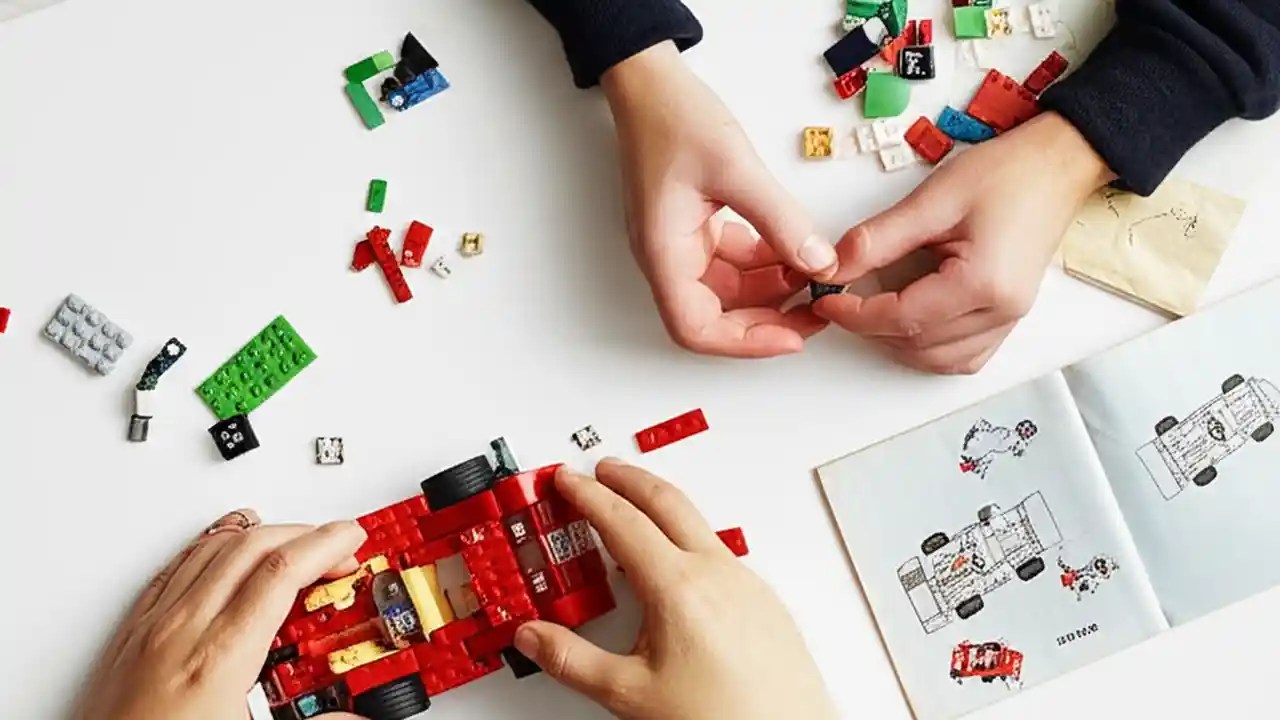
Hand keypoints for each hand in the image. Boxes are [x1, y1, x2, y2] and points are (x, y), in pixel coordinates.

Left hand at [77, 510, 366, 719]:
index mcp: (217, 660)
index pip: (280, 573)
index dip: (324, 545)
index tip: (349, 538)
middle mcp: (181, 632)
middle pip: (250, 549)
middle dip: (302, 535)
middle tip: (334, 547)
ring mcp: (151, 629)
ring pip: (209, 549)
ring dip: (258, 534)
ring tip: (289, 541)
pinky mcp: (129, 636)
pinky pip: (173, 569)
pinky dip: (209, 547)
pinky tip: (221, 552)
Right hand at [513, 461, 836, 719]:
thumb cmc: (724, 719)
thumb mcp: (630, 694)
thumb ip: (573, 661)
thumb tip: (533, 637)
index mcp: (678, 586)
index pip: (622, 520)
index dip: (587, 495)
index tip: (567, 480)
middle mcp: (716, 573)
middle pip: (665, 501)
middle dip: (627, 479)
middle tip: (600, 470)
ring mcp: (745, 583)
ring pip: (695, 523)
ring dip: (659, 505)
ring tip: (633, 510)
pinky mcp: (762, 600)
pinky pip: (718, 551)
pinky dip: (687, 538)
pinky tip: (676, 563)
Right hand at [602, 43, 828, 357]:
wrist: (648, 82)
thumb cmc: (672, 118)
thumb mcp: (735, 168)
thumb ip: (780, 220)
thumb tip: (818, 263)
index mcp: (663, 252)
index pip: (697, 328)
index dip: (745, 343)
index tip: (791, 338)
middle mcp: (667, 257)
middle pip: (716, 316)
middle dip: (768, 320)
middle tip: (816, 314)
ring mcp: (679, 244)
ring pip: (728, 291)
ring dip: (771, 291)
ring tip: (815, 279)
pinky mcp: (694, 228)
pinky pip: (732, 262)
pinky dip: (765, 263)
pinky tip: (797, 251)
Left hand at [815, 112, 1114, 373]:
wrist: (1057, 164)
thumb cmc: (1006, 173)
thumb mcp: (932, 199)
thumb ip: (878, 239)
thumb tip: (833, 268)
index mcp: (983, 284)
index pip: (903, 319)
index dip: (856, 315)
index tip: (826, 301)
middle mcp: (1001, 312)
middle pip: (919, 346)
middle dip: (872, 330)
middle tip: (841, 303)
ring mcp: (1010, 319)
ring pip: (941, 361)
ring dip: (899, 344)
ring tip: (871, 311)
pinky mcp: (1010, 316)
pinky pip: (965, 355)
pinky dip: (930, 349)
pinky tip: (909, 323)